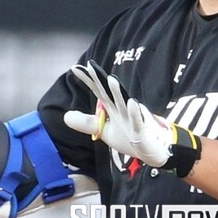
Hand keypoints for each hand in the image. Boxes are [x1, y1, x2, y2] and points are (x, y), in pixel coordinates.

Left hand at [64, 60, 179, 168]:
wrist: (152, 151)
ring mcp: (133, 118)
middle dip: (101, 80)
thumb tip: (65, 116)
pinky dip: (135, 112)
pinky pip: (138, 121)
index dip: (88, 80)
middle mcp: (123, 108)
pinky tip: (132, 103)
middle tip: (91, 66)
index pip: (98, 91)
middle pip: (110, 92)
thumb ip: (87, 123)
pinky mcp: (142, 130)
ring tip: (111, 79)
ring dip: (118, 92)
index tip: (75, 68)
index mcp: (114, 107)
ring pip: (124, 103)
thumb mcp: (104, 131)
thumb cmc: (130, 138)